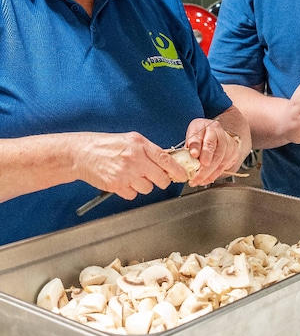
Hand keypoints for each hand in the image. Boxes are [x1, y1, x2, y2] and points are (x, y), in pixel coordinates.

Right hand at [72, 132, 188, 199]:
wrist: (80, 153)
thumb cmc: (105, 145)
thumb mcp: (131, 140)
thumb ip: (149, 150)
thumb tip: (168, 160)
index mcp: (140, 145)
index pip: (167, 160)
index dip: (178, 171)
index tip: (183, 176)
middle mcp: (134, 159)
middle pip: (161, 178)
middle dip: (162, 181)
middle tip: (158, 178)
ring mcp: (125, 173)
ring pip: (147, 188)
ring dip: (144, 185)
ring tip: (133, 176)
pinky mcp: (115, 185)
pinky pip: (132, 195)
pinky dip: (130, 191)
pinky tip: (123, 181)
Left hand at [181, 118, 247, 186]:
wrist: (219, 134)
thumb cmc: (201, 137)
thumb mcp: (190, 138)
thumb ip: (188, 148)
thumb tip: (182, 163)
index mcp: (202, 125)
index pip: (198, 135)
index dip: (196, 145)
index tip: (193, 154)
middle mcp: (217, 131)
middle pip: (211, 147)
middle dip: (204, 164)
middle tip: (195, 176)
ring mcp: (227, 141)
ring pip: (220, 158)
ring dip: (209, 173)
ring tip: (199, 181)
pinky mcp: (234, 151)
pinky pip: (225, 165)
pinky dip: (215, 175)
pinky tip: (207, 179)